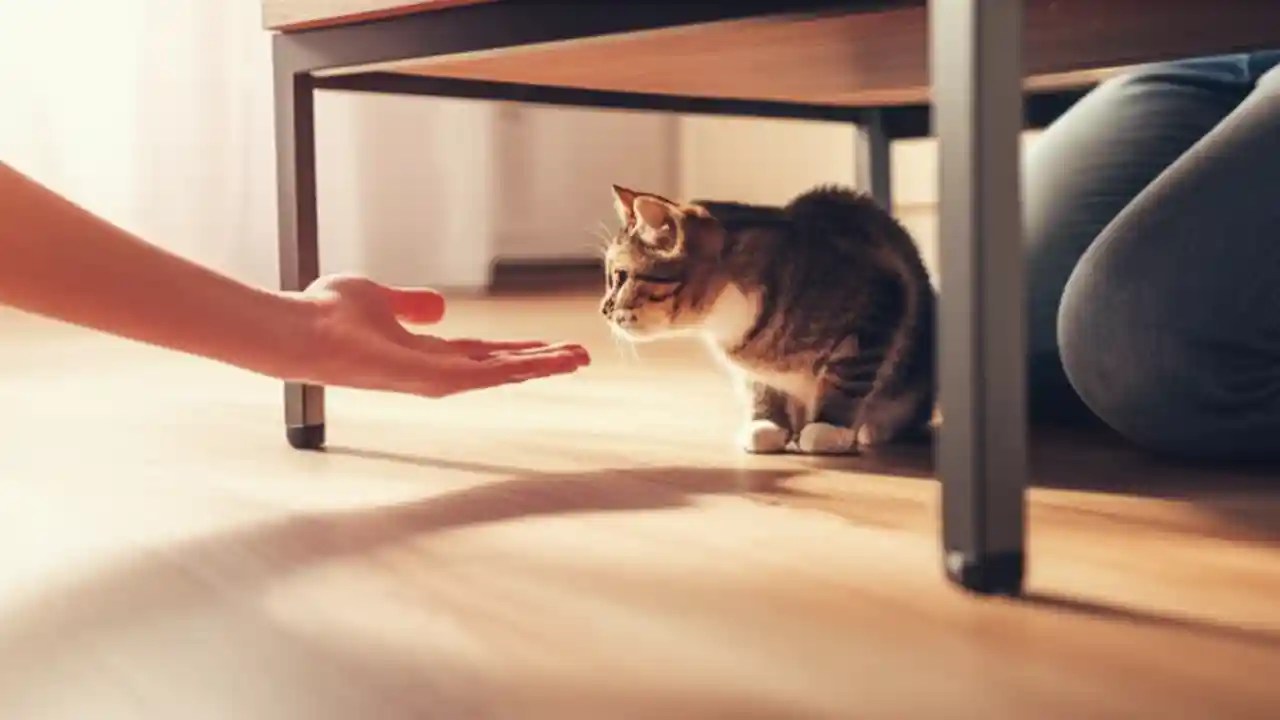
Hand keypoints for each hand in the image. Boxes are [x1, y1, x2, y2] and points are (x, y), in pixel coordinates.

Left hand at [286, 275, 589, 396]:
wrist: (303, 330)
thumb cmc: (326, 315)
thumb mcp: (379, 298)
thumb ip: (409, 303)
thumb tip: (437, 305)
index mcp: (425, 354)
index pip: (482, 353)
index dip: (517, 350)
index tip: (549, 347)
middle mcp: (434, 371)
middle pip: (500, 366)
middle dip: (541, 362)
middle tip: (579, 358)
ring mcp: (436, 379)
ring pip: (502, 373)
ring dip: (542, 366)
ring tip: (578, 359)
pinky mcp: (434, 379)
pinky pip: (489, 374)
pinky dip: (522, 368)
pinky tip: (549, 362)